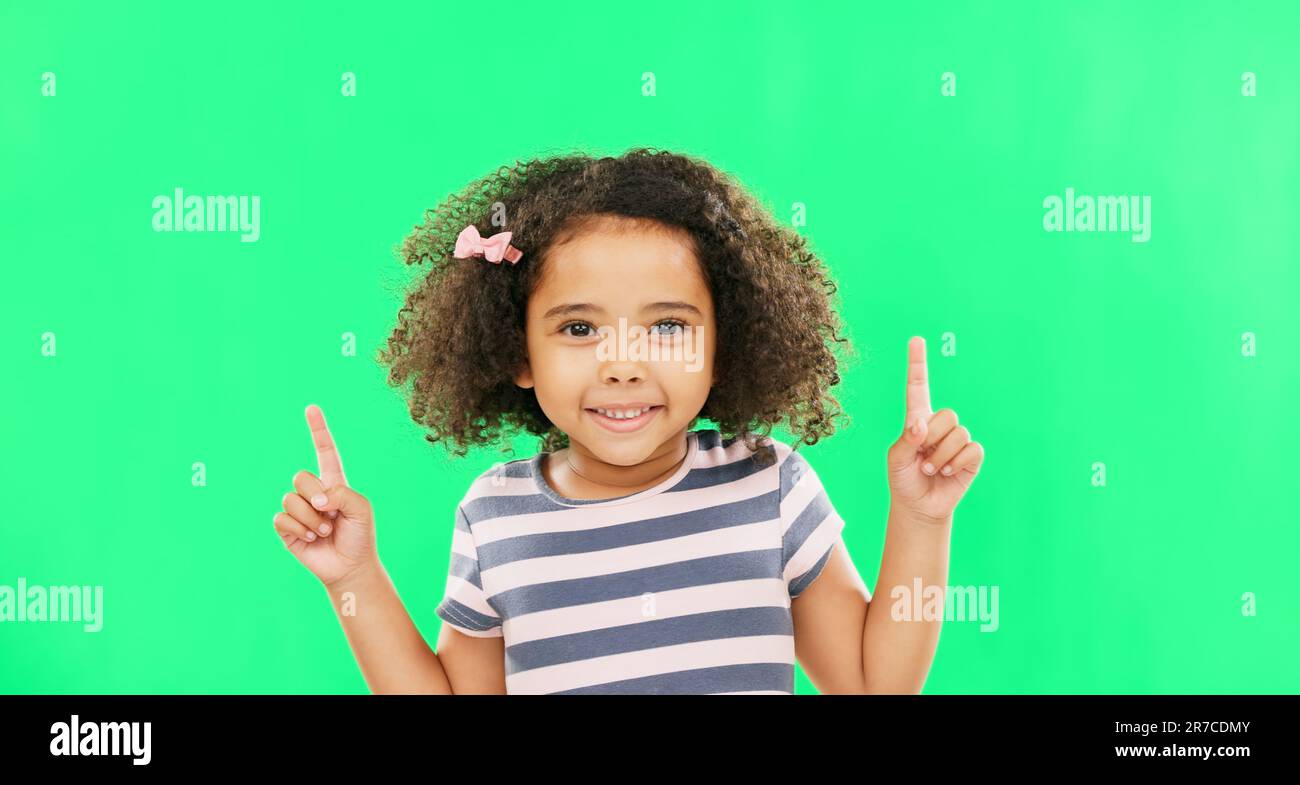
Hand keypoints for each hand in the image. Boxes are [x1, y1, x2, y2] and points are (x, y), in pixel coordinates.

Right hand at [273, 404, 379, 586]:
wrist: (350, 566)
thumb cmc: (359, 536)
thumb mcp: (360, 508)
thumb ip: (341, 493)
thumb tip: (315, 498)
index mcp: (333, 482)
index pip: (324, 451)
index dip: (318, 430)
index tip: (311, 408)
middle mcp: (313, 492)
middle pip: (300, 476)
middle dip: (316, 496)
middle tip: (331, 514)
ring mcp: (298, 509)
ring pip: (290, 499)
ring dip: (312, 519)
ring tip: (326, 531)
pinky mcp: (287, 528)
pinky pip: (282, 518)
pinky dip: (300, 529)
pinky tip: (312, 539)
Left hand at [886, 336, 984, 523]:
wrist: (920, 507)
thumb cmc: (904, 480)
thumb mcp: (895, 460)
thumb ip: (906, 440)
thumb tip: (921, 425)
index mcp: (916, 419)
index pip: (918, 387)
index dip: (917, 364)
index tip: (916, 340)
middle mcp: (939, 425)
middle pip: (946, 414)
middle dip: (932, 440)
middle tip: (922, 459)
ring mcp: (957, 439)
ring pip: (958, 433)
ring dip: (941, 457)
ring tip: (931, 469)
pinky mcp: (972, 455)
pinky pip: (971, 449)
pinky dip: (956, 464)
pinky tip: (947, 473)